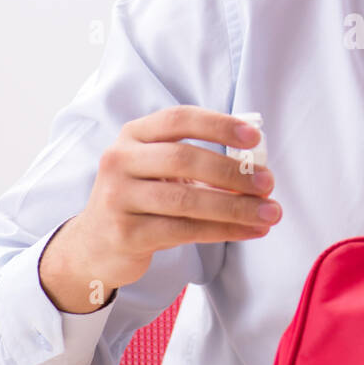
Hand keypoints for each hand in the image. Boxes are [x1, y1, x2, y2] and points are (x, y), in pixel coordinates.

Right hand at [75, 106, 281, 290]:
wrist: (94, 245)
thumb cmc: (142, 200)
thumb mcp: (160, 170)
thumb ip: (200, 162)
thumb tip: (257, 169)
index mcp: (134, 135)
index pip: (178, 119)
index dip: (218, 125)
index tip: (254, 138)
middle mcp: (120, 160)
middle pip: (183, 159)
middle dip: (232, 172)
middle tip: (268, 183)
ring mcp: (118, 198)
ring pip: (186, 201)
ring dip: (235, 207)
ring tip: (269, 213)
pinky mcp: (125, 234)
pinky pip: (183, 231)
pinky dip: (223, 231)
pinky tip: (249, 231)